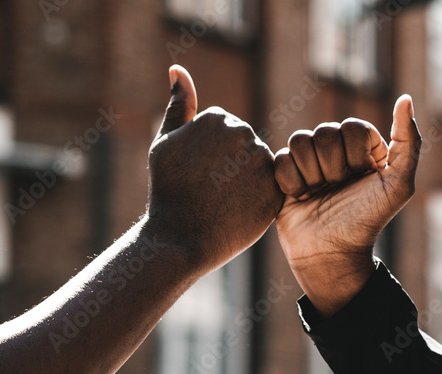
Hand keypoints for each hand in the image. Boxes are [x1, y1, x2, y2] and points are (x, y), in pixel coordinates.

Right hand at [147, 65, 282, 273]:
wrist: (181, 237)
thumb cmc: (168, 190)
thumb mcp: (165, 142)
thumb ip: (178, 105)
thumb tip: (178, 69)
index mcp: (219, 118)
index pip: (226, 132)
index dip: (210, 157)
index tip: (197, 173)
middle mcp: (245, 133)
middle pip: (245, 147)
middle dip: (230, 167)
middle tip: (210, 190)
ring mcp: (262, 162)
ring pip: (259, 168)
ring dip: (246, 183)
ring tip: (223, 200)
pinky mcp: (277, 189)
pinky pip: (272, 189)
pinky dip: (258, 199)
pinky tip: (239, 210)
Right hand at [274, 95, 420, 316]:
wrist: (331, 254)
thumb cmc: (367, 221)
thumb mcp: (399, 185)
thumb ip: (409, 143)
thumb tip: (405, 99)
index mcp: (364, 147)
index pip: (351, 126)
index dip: (353, 155)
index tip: (360, 178)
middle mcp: (336, 150)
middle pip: (323, 132)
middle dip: (331, 168)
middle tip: (337, 190)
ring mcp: (310, 161)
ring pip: (298, 141)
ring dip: (310, 175)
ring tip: (319, 195)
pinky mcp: (286, 175)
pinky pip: (279, 160)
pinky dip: (291, 184)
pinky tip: (302, 199)